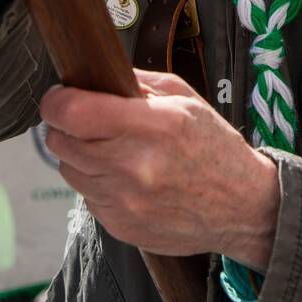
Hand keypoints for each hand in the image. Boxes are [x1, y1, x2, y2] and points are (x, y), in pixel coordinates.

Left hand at [41, 69, 280, 267]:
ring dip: (80, 156)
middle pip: (60, 141)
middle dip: (65, 126)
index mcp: (153, 126)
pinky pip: (86, 197)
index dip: (57, 101)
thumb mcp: (186, 100)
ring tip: (113, 151)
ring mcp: (125, 201)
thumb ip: (137, 84)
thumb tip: (95, 74)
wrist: (244, 207)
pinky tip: (126, 179)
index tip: (60, 96)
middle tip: (86, 121)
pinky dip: (98, 184)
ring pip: (68, 170)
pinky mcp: (120, 227)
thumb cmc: (215, 148)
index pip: (73, 113)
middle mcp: (134, 166)